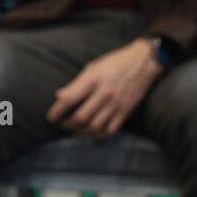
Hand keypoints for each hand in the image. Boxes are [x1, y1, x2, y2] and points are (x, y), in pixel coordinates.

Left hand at [46, 39, 163, 139]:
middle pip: (81, 116)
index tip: (51, 117)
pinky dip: (99, 135)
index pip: (69, 99)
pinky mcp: (126, 111)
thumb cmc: (115, 62)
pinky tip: (92, 133)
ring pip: (95, 126)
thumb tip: (59, 96)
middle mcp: (104, 93)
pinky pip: (111, 129)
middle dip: (68, 124)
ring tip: (75, 130)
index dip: (57, 111)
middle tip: (63, 124)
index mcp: (93, 80)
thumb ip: (76, 84)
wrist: (144, 62)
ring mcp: (116, 104)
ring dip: (81, 131)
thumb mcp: (92, 67)